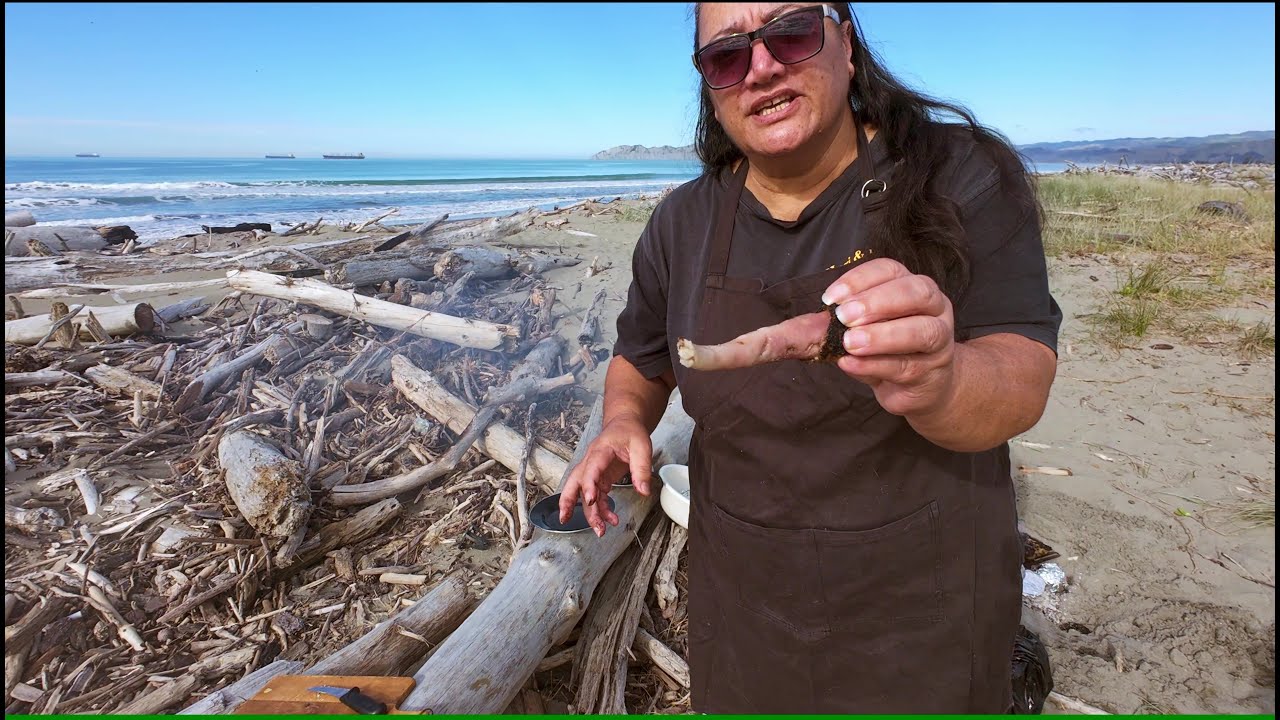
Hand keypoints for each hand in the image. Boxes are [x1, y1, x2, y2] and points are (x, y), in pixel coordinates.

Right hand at [558, 414, 652, 536]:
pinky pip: (596, 497)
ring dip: (589, 513)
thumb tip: (643, 490)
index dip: (588, 484)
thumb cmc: (630, 432)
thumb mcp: (641, 446)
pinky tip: (610, 520)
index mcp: (600, 451)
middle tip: (564, 518)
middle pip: (574, 482)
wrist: (625, 424)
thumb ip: (642, 468)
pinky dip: (601, 509)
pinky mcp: (599, 479)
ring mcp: (594, 471)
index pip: (590, 468)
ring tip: (599, 530)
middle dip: (568, 501)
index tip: (590, 500)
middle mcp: (591, 462)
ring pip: (583, 494)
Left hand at [821, 258, 956, 416]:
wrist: (921, 387)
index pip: (891, 270)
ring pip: (921, 332)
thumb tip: (814, 323)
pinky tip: (850, 364)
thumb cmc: (888, 349)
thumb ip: (845, 323)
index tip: (832, 298)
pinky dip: (874, 365)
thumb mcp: (865, 329)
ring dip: (881, 335)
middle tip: (844, 317)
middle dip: (877, 301)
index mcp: (913, 287)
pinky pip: (907, 367)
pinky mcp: (934, 374)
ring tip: (849, 343)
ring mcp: (940, 342)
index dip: (860, 280)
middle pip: (917, 293)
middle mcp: (935, 308)